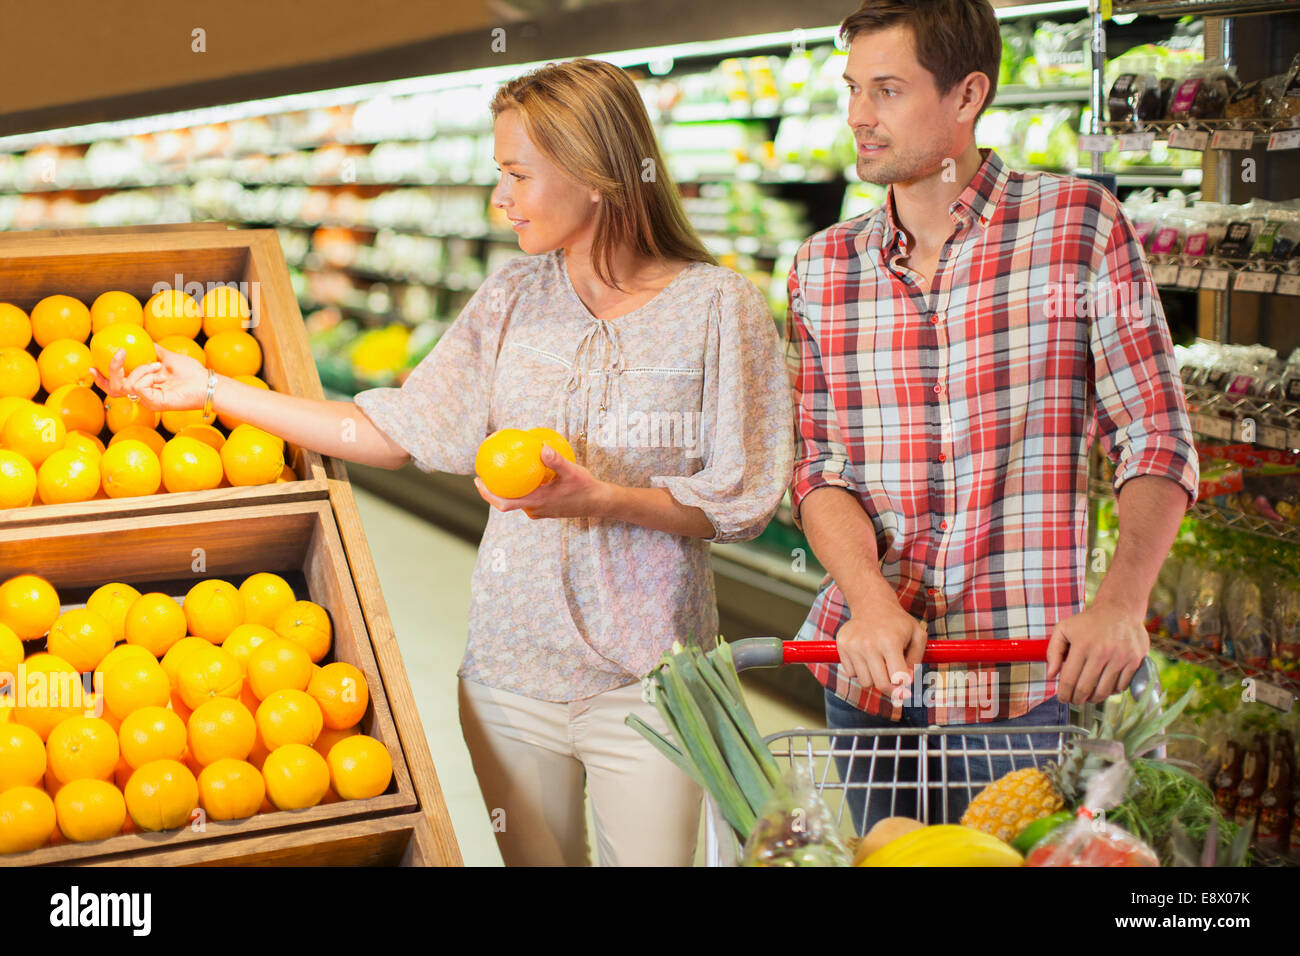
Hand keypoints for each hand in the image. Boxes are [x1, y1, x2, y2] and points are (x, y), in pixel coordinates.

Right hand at [90, 344, 207, 411]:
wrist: (206, 382)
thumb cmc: (191, 372)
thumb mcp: (168, 357)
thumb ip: (153, 350)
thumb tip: (143, 339)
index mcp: (143, 385)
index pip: (115, 386)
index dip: (101, 378)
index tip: (91, 367)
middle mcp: (143, 395)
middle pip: (113, 388)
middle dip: (113, 369)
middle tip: (121, 353)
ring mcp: (148, 401)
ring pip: (127, 385)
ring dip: (140, 369)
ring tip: (158, 366)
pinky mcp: (155, 404)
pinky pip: (138, 388)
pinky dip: (146, 377)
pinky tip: (160, 373)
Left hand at [473, 445, 608, 518]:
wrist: (599, 503)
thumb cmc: (585, 487)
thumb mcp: (573, 472)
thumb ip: (556, 461)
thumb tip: (542, 447)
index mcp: (536, 502)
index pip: (504, 504)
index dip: (488, 495)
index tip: (478, 480)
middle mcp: (535, 509)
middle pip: (506, 502)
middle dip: (492, 489)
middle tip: (483, 473)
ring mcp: (539, 510)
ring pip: (517, 500)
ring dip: (507, 489)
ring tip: (501, 471)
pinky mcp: (545, 508)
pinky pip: (527, 498)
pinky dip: (521, 488)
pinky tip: (524, 474)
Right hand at [834, 599, 925, 702]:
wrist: (872, 604)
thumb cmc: (897, 622)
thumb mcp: (917, 635)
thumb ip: (917, 659)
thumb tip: (907, 680)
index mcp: (890, 642)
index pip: (897, 678)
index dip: (904, 684)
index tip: (905, 682)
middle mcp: (869, 645)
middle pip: (880, 684)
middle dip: (891, 687)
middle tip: (894, 681)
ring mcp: (853, 645)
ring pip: (865, 682)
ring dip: (874, 678)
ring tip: (879, 664)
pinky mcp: (842, 646)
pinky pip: (851, 673)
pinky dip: (860, 671)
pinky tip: (866, 658)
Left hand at [1047, 598, 1148, 704]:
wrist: (1120, 609)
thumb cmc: (1089, 622)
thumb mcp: (1064, 629)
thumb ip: (1053, 651)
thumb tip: (1050, 675)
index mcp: (1082, 645)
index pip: (1069, 679)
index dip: (1064, 693)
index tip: (1062, 699)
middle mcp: (1102, 652)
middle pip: (1086, 688)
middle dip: (1077, 699)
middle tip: (1074, 700)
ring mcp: (1120, 657)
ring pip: (1105, 690)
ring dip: (1094, 698)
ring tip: (1088, 696)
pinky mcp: (1135, 660)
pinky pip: (1122, 686)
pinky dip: (1112, 691)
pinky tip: (1105, 687)